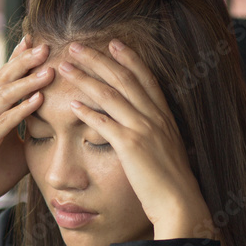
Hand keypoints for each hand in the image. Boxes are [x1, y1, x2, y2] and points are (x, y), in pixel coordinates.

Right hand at [0, 36, 54, 245]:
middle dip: (26, 61)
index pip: (8, 80)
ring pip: (5, 96)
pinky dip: (21, 109)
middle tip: (46, 44)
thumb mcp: (18, 152)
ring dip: (28, 81)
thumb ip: (33, 137)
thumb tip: (58, 130)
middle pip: (5, 79)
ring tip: (48, 68)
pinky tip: (38, 100)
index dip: (22, 60)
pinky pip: (4, 122)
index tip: (41, 42)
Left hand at [59, 40, 211, 239]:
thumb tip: (143, 128)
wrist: (179, 202)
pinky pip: (105, 123)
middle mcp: (154, 117)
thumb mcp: (166, 149)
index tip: (112, 42)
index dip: (128, 58)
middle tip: (76, 46)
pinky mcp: (131, 146)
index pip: (144, 78)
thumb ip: (154, 133)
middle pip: (123, 78)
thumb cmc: (170, 182)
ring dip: (85, 78)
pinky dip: (87, 112)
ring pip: (110, 95)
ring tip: (66, 67)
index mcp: (164, 115)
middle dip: (98, 59)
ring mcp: (143, 129)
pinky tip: (71, 104)